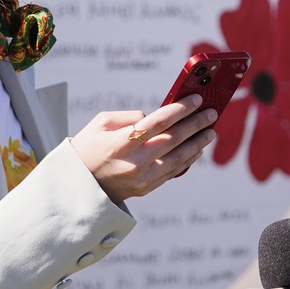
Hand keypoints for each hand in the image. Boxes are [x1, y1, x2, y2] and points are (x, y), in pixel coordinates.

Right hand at [70, 94, 217, 201]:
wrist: (77, 184)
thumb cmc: (88, 147)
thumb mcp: (100, 123)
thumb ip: (129, 117)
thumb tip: (156, 119)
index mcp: (121, 142)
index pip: (158, 121)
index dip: (181, 109)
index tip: (197, 99)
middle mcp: (134, 161)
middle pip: (173, 139)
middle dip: (196, 124)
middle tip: (212, 113)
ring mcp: (142, 178)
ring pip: (179, 158)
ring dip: (197, 143)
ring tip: (210, 131)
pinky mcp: (146, 189)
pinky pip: (173, 172)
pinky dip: (187, 160)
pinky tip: (196, 150)